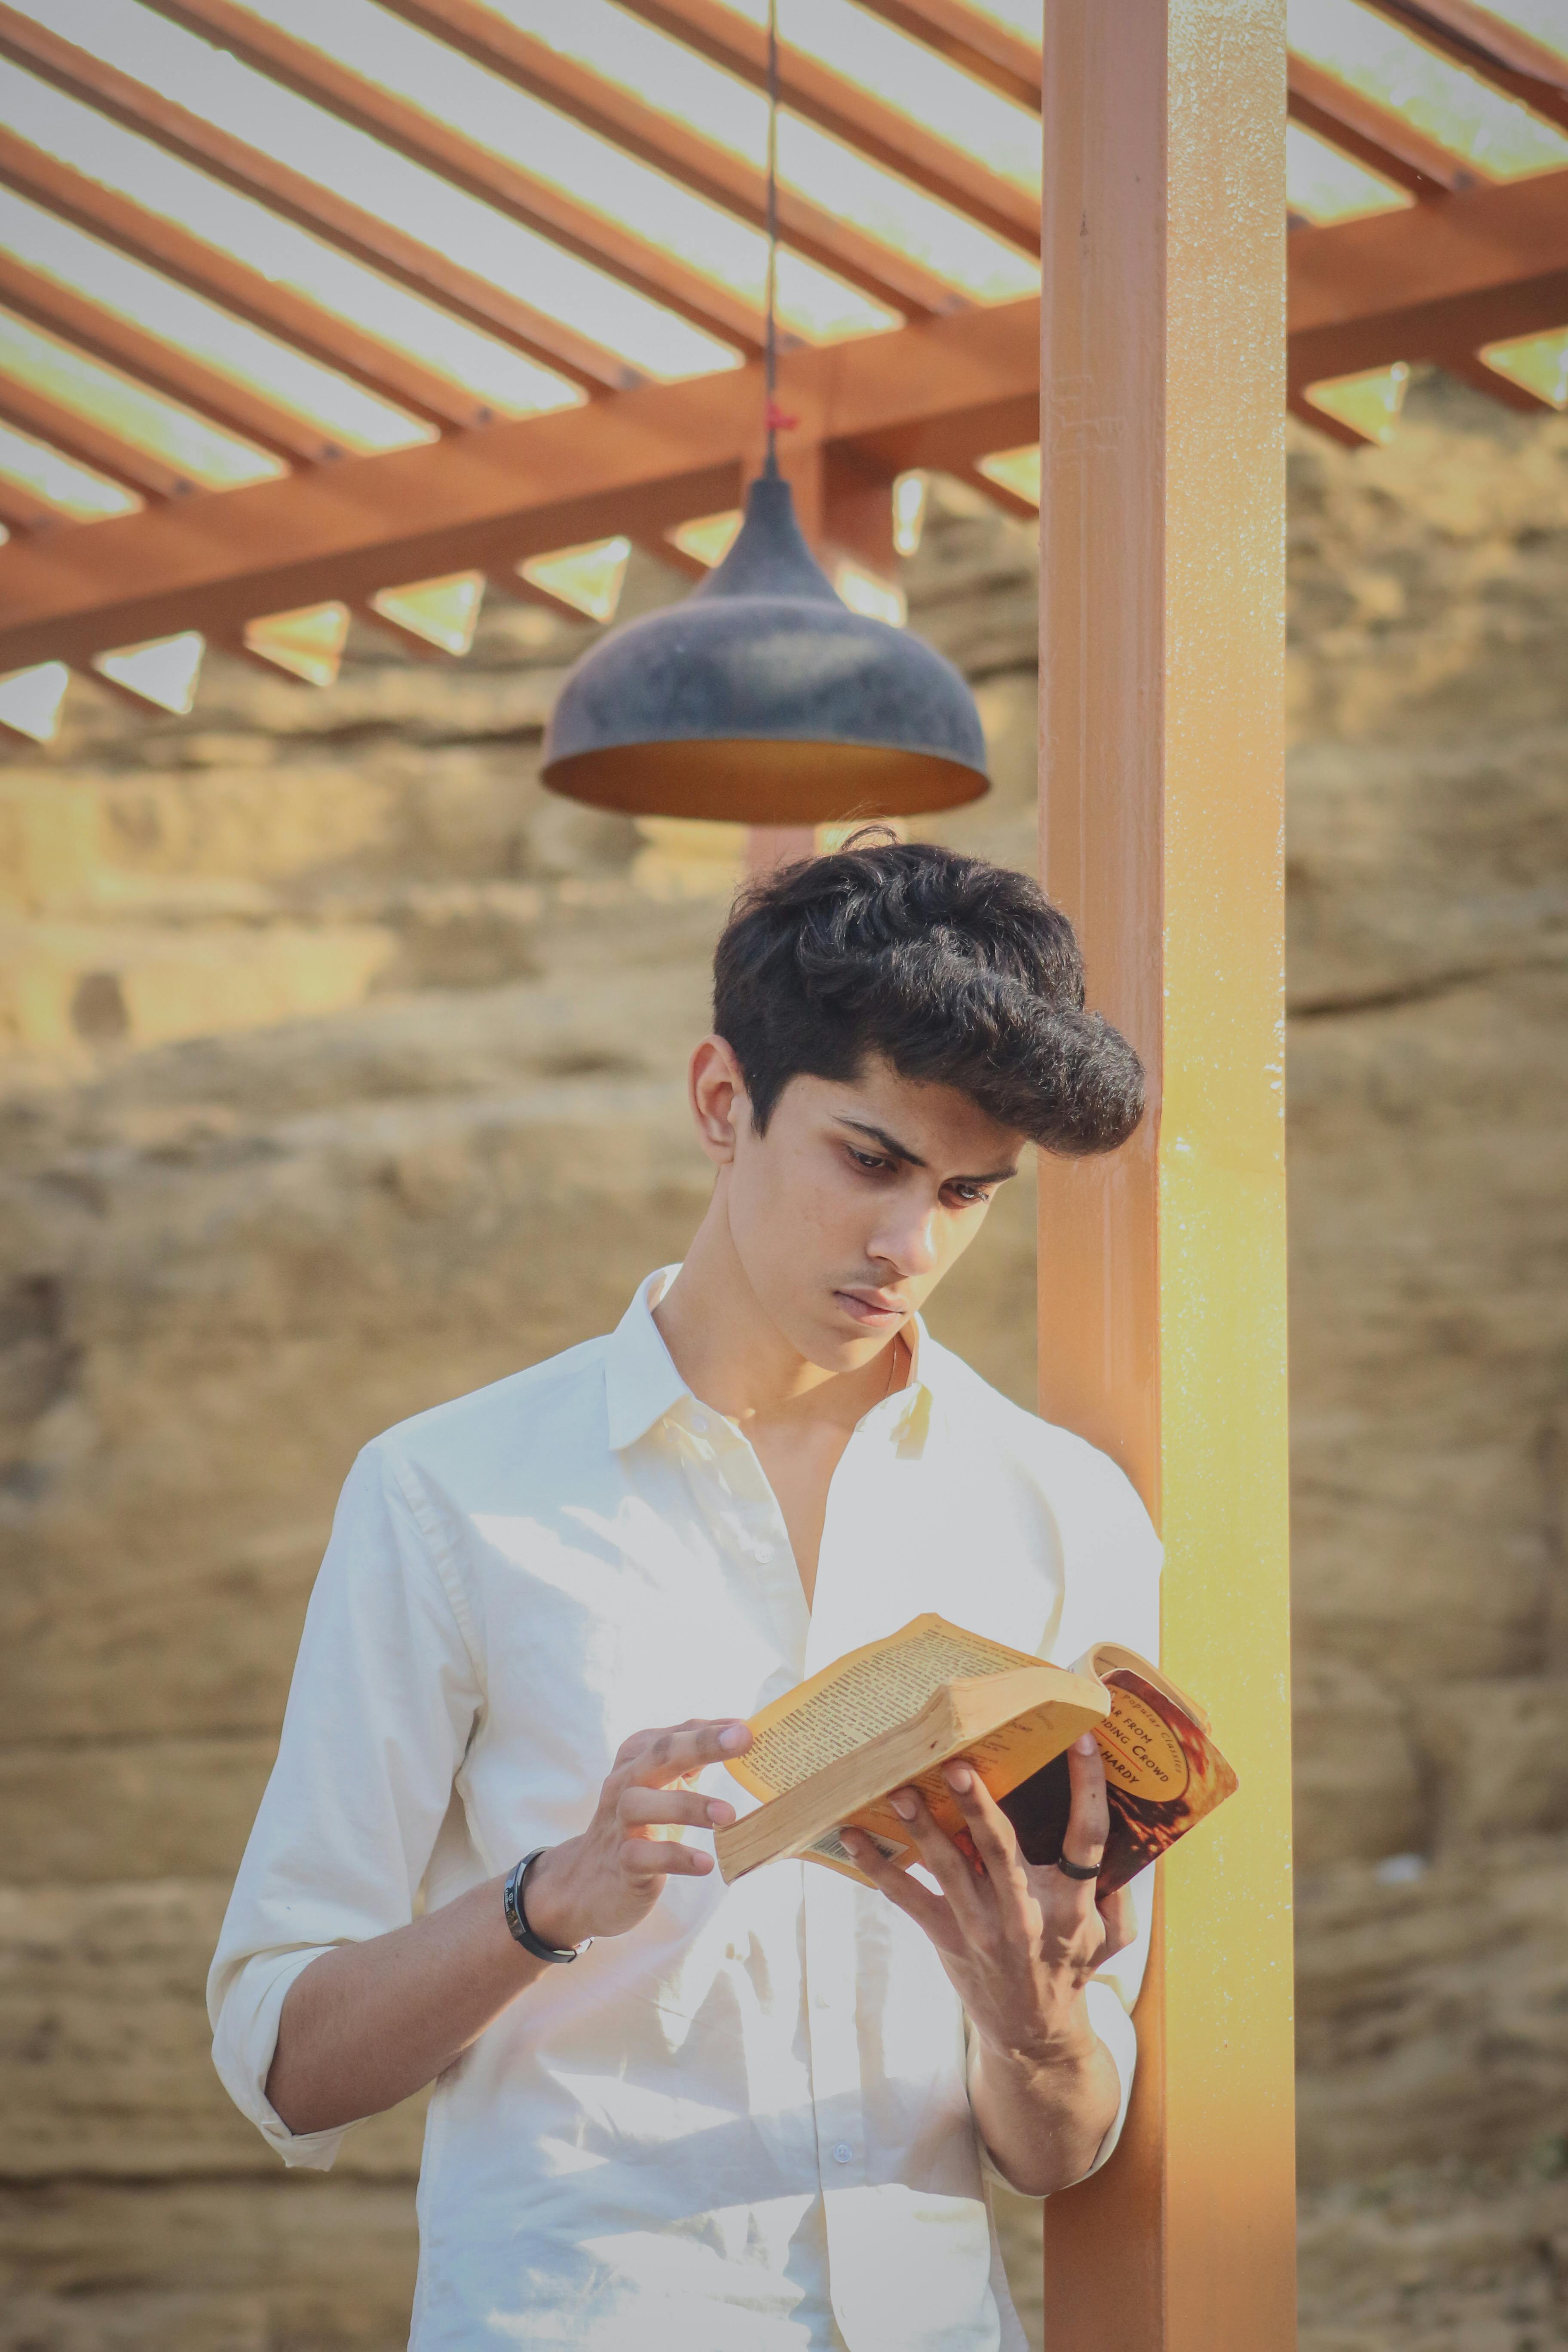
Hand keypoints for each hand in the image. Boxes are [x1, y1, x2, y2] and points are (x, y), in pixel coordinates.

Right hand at [523, 1717, 751, 1946]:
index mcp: (639, 1758)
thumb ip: (695, 1759)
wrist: (589, 1883)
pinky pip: (642, 1856)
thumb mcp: (664, 1786)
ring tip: (729, 1815)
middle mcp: (625, 1783)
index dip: (714, 1728)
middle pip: (658, 1754)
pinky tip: (705, 1863)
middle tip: (743, 1740)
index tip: (751, 1727)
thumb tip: (744, 1730)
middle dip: (701, 1744)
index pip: (677, 1734)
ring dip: (688, 1805)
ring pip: (642, 1803)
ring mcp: (618, 1824)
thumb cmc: (642, 1825)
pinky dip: (674, 1857)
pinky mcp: (620, 1864)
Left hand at [842, 1732, 1133, 2071]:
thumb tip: (1135, 1831)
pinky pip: (908, 1898)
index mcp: (1072, 1906)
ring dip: (923, 1828)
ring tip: (901, 1790)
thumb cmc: (1072, 1967)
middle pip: (1002, 1852)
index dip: (1087, 1789)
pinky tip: (852, 1835)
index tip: (1082, 1741)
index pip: (1086, 1840)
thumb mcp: (1113, 1938)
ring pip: (949, 1870)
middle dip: (979, 1807)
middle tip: (957, 1766)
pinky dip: (879, 1867)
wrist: (1032, 2033)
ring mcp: (981, 1929)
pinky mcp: (947, 1938)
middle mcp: (1025, 1915)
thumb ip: (1121, 1891)